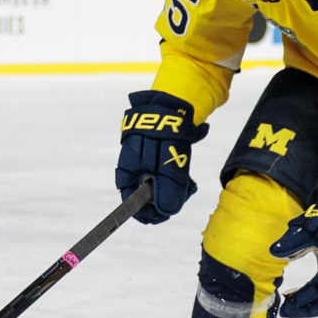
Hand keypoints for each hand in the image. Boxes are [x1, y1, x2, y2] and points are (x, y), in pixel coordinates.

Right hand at [114, 91, 201, 224]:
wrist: (173, 103)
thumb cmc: (167, 133)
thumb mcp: (169, 163)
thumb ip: (168, 188)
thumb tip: (167, 212)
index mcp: (127, 173)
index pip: (132, 206)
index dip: (151, 214)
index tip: (169, 213)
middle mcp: (133, 170)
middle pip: (148, 199)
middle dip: (169, 200)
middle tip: (186, 192)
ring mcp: (145, 164)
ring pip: (159, 189)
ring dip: (176, 190)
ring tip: (190, 184)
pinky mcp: (157, 158)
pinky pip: (166, 177)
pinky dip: (177, 178)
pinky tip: (189, 176)